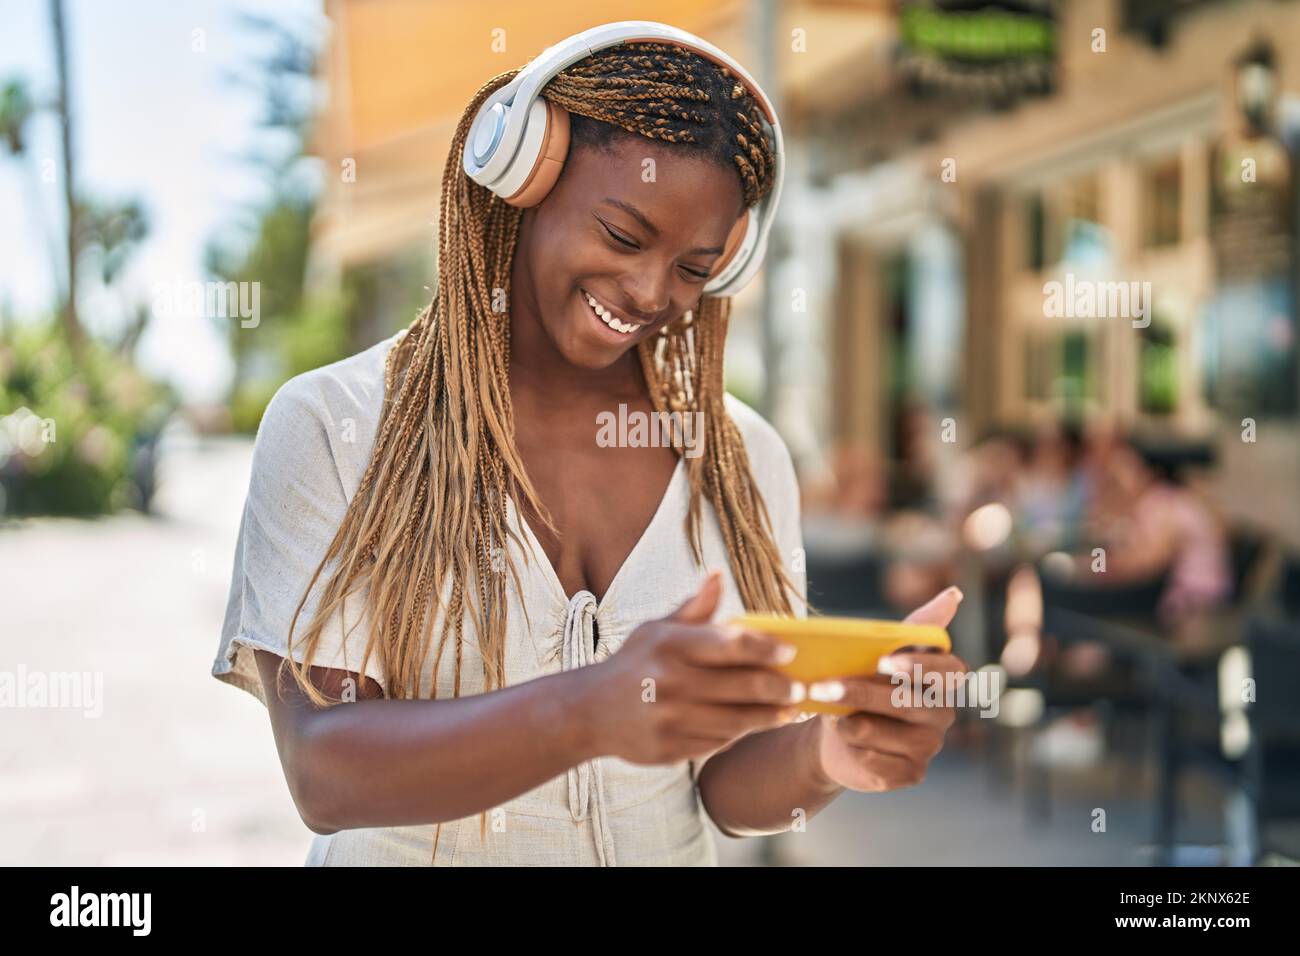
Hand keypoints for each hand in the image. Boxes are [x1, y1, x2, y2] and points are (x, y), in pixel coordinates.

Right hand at [582, 570, 806, 764]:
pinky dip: (740, 734)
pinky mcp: (669, 750)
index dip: (768, 649)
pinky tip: (754, 725)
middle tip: (801, 689)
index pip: (733, 644)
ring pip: (737, 721)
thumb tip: (719, 575)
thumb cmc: (634, 662)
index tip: (790, 653)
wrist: (588, 711)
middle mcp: (669, 681)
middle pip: (744, 686)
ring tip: (789, 709)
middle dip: (781, 689)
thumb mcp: (656, 629)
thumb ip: (694, 608)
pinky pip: (717, 743)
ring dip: (769, 717)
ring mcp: (668, 719)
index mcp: (669, 644)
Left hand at [810, 587, 968, 792]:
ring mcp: (929, 746)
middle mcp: (941, 713)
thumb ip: (915, 627)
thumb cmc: (860, 680)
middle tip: (824, 686)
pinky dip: (855, 750)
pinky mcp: (911, 773)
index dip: (919, 666)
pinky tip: (843, 741)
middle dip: (863, 694)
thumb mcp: (878, 651)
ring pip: (892, 735)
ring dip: (852, 723)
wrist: (833, 729)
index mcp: (941, 679)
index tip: (883, 661)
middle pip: (910, 703)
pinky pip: (882, 763)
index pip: (949, 670)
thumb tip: (955, 594)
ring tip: (828, 714)